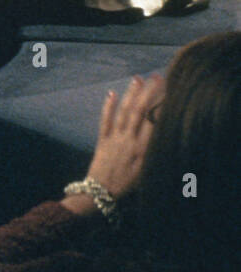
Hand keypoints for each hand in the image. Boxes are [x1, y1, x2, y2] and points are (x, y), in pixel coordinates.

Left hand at [83, 75, 162, 200]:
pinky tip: (112, 93)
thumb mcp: (148, 174)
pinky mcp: (102, 141)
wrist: (101, 194)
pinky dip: (108, 106)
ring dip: (131, 94)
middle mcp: (130, 141)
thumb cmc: (128, 187)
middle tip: (157, 76)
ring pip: (125, 112)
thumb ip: (156, 155)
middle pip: (141, 112)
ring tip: (138, 79)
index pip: (156, 122)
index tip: (170, 90)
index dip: (163, 104)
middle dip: (150, 93)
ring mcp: (115, 139)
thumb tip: (168, 137)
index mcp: (144, 150)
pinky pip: (105, 120)